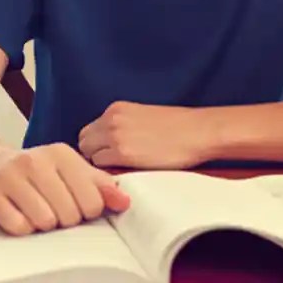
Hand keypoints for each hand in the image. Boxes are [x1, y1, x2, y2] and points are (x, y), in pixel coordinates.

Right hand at [0, 143, 130, 235]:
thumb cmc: (38, 173)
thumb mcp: (70, 170)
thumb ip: (100, 185)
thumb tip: (125, 202)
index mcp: (60, 153)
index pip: (92, 199)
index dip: (88, 210)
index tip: (77, 205)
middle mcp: (34, 161)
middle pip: (69, 214)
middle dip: (65, 219)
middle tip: (54, 210)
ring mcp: (9, 177)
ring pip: (45, 221)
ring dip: (43, 225)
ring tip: (37, 212)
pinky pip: (19, 227)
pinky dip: (22, 228)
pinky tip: (19, 215)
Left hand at [78, 101, 215, 168]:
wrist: (198, 132)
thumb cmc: (179, 128)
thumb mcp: (143, 117)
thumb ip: (122, 126)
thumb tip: (108, 144)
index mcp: (116, 109)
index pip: (90, 131)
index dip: (96, 145)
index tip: (108, 155)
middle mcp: (111, 119)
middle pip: (83, 142)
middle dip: (93, 155)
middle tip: (111, 166)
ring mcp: (115, 136)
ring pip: (90, 156)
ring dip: (100, 165)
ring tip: (120, 170)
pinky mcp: (123, 153)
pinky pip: (101, 167)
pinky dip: (109, 172)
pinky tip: (126, 172)